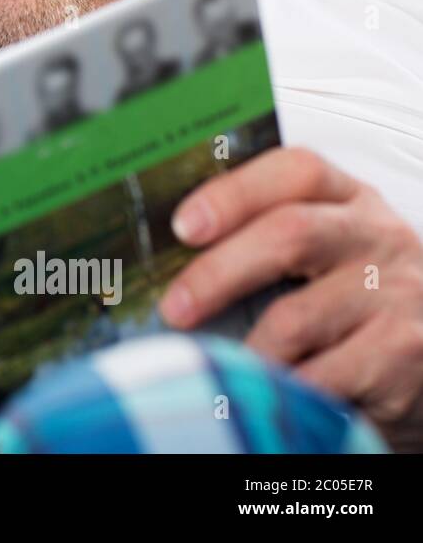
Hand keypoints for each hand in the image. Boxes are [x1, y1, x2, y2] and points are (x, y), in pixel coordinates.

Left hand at [160, 146, 422, 449]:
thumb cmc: (358, 307)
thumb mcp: (326, 257)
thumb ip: (264, 240)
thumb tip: (165, 260)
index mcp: (350, 201)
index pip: (296, 171)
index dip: (234, 193)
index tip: (184, 225)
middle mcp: (378, 237)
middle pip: (289, 233)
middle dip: (216, 273)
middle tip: (175, 308)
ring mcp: (398, 293)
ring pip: (295, 318)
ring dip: (250, 350)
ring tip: (230, 367)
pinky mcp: (404, 352)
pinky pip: (319, 377)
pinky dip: (285, 389)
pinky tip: (275, 393)